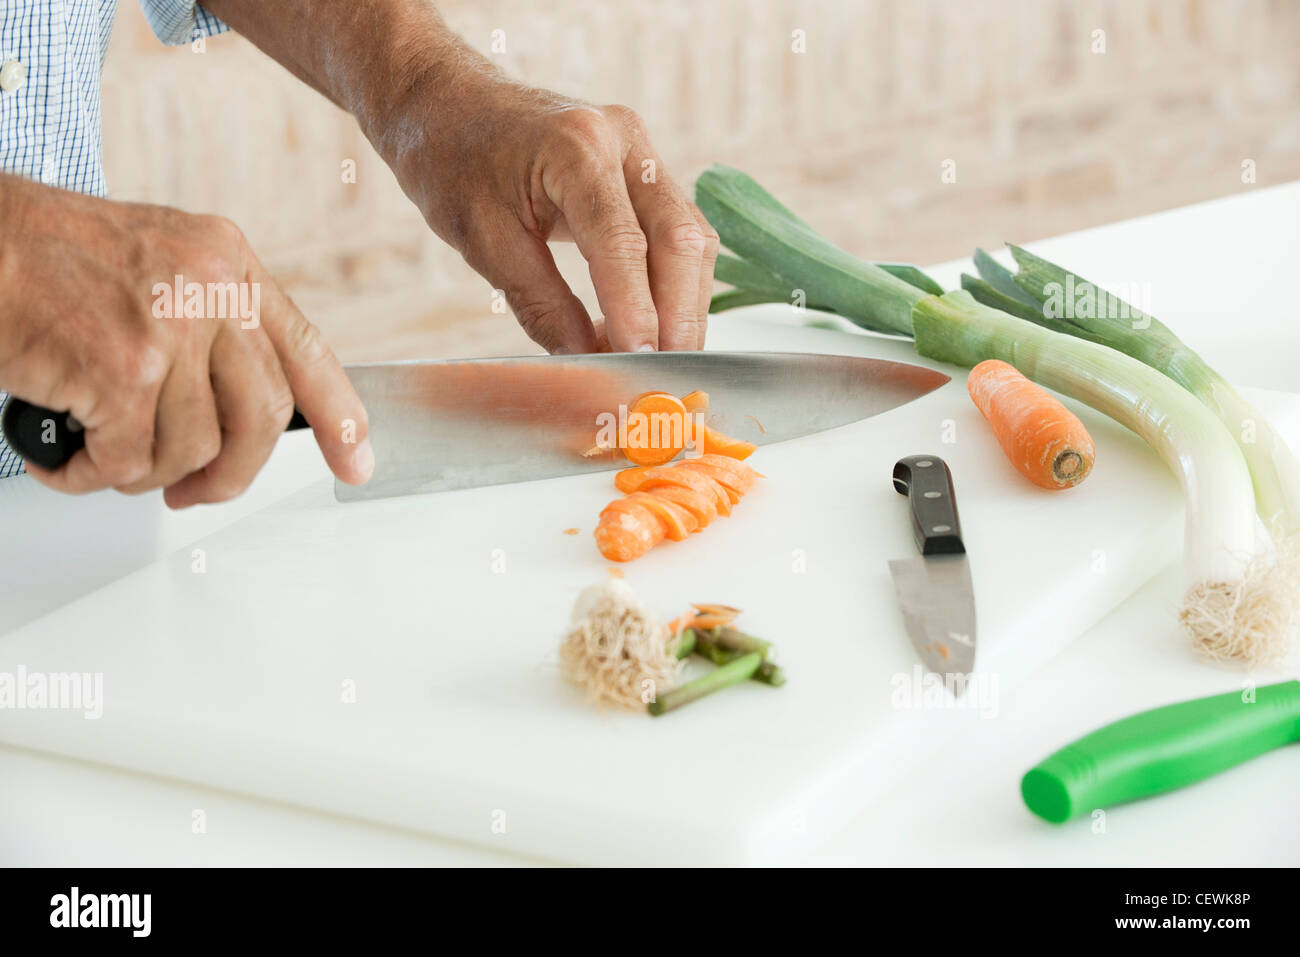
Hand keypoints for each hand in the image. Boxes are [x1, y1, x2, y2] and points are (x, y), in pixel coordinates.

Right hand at [0, 175, 371, 505]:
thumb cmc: (47, 261)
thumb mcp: (160, 267)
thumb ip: (211, 327)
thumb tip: (237, 415)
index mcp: (229, 263)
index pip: (306, 351)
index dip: (338, 416)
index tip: (356, 461)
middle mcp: (212, 288)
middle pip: (261, 417)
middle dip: (230, 474)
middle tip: (194, 493)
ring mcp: (171, 327)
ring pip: (192, 447)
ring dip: (141, 469)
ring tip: (98, 449)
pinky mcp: (124, 368)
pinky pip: (129, 459)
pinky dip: (90, 474)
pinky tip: (63, 455)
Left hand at [382, 81, 719, 353]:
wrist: (447, 103)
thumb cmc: (453, 161)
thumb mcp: (482, 240)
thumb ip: (541, 303)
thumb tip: (586, 361)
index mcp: (575, 148)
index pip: (621, 240)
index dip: (636, 308)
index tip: (640, 360)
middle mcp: (623, 141)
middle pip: (679, 238)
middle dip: (680, 315)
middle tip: (667, 375)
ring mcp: (641, 153)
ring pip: (691, 239)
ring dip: (684, 305)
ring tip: (659, 361)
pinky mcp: (646, 171)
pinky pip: (678, 233)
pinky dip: (672, 285)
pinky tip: (648, 327)